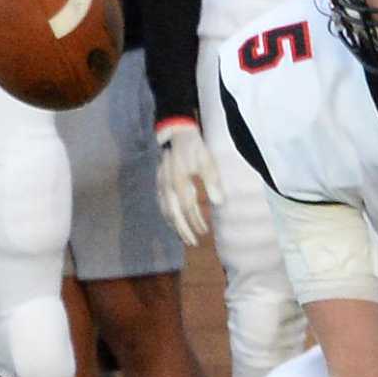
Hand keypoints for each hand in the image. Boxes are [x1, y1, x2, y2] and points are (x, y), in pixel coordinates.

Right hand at [156, 119, 224, 246]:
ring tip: (184, 237)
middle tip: (192, 243)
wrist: (175, 133)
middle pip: (173, 214)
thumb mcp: (207, 161)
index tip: (204, 231)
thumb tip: (219, 203)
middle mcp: (167, 185)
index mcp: (179, 180)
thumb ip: (212, 182)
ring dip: (174, 226)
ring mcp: (160, 185)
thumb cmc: (194, 147)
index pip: (188, 208)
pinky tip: (174, 222)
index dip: (195, 221)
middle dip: (183, 230)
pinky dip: (167, 216)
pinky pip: (161, 204)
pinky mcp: (158, 183)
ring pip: (165, 211)